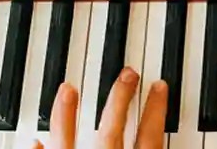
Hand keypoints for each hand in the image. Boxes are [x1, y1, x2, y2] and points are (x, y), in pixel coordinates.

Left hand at [36, 67, 167, 148]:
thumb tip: (180, 145)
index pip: (149, 138)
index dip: (156, 110)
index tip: (159, 87)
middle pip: (111, 130)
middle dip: (119, 98)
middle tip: (127, 74)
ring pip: (68, 141)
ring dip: (67, 115)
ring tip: (67, 88)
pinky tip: (36, 140)